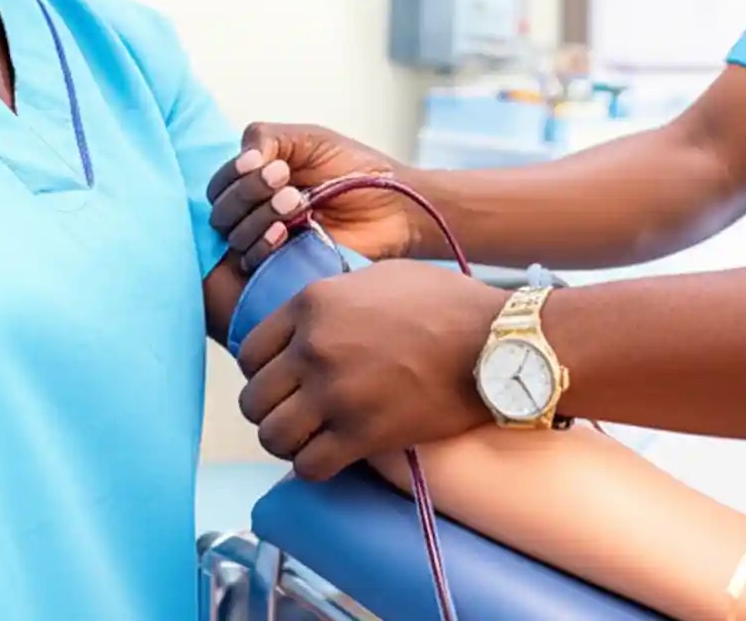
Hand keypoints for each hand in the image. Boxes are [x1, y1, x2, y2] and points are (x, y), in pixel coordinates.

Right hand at [207, 123, 427, 271]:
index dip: (237, 174)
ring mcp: (270, 238)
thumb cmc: (359, 170)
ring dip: (258, 216)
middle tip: (288, 183)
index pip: (221, 182)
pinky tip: (285, 233)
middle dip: (249, 193)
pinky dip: (261, 245)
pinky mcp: (284, 264)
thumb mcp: (312, 139)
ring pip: (232, 234)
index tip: (274, 165)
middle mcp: (259, 209)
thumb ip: (268, 138)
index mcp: (260, 178)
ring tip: (297, 203)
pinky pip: (249, 261)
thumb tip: (241, 160)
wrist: (395, 207)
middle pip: (221, 209)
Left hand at [236, 260, 506, 480]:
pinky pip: (308, 467)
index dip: (262, 373)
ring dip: (288, 442)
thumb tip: (312, 321)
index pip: (249, 353)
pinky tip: (332, 456)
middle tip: (297, 414)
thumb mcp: (380, 279)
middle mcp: (314, 348)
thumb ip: (334, 300)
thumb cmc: (448, 305)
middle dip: (270, 411)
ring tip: (311, 439)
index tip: (284, 382)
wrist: (497, 343)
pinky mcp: (362, 434)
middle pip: (254, 399)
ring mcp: (336, 393)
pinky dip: (314, 466)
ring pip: (272, 436)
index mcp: (312, 305)